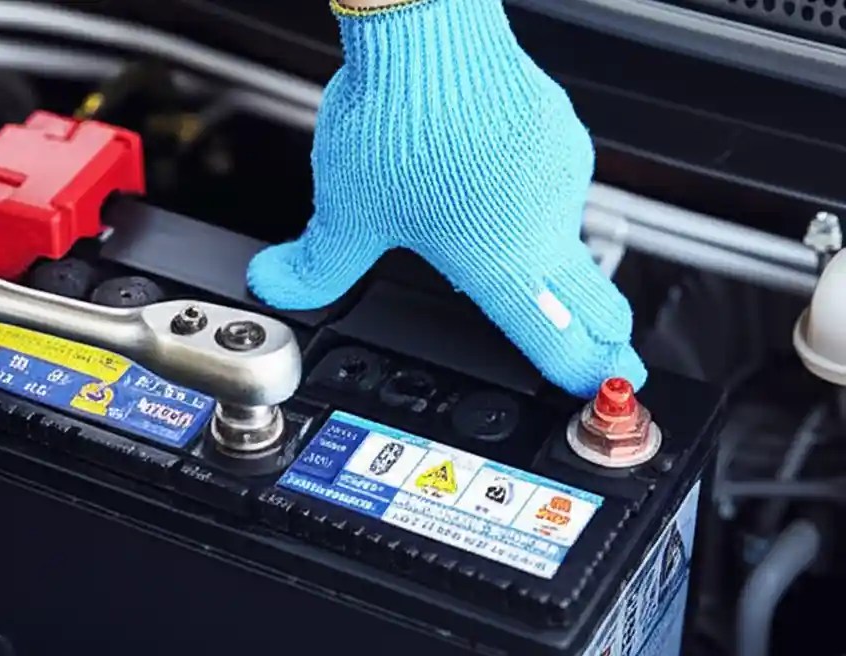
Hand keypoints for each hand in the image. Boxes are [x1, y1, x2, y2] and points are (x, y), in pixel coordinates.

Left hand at [247, 0, 645, 396]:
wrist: (428, 32)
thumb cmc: (397, 121)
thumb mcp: (343, 213)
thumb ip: (313, 264)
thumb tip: (277, 284)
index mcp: (502, 262)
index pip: (561, 341)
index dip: (588, 375)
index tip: (609, 388)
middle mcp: (545, 223)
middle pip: (594, 299)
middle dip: (603, 333)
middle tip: (606, 351)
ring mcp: (561, 173)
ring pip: (559, 230)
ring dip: (532, 244)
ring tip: (471, 227)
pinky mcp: (561, 131)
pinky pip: (549, 179)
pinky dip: (522, 191)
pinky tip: (477, 173)